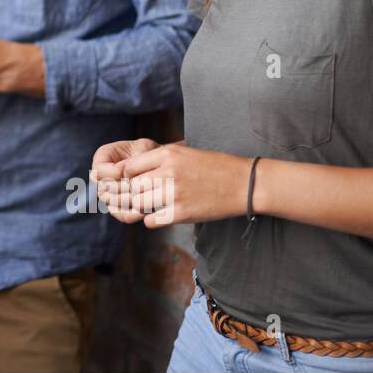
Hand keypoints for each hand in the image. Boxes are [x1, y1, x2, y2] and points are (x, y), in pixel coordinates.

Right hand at [91, 138, 160, 223]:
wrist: (160, 165)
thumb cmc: (151, 153)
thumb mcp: (144, 148)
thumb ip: (133, 159)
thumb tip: (121, 175)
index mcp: (102, 157)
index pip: (98, 171)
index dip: (111, 173)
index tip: (126, 172)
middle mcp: (101, 177)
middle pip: (103, 189)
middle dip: (122, 189)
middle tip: (138, 187)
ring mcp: (108, 194)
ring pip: (112, 203)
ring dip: (127, 201)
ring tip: (142, 198)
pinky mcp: (119, 207)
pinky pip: (121, 214)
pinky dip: (131, 214)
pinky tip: (143, 210)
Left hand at [97, 140, 250, 227]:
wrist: (244, 184)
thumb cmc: (214, 167)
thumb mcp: (185, 152)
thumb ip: (159, 159)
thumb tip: (130, 167)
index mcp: (167, 154)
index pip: (128, 167)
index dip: (127, 176)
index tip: (133, 181)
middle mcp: (168, 172)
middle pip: (132, 186)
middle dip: (134, 192)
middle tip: (143, 195)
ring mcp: (174, 194)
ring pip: (139, 203)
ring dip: (143, 206)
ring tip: (153, 205)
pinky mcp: (181, 213)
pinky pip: (151, 220)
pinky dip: (153, 220)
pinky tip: (162, 215)